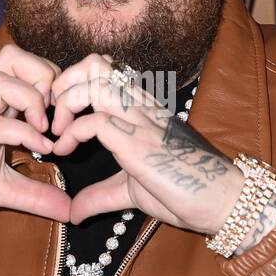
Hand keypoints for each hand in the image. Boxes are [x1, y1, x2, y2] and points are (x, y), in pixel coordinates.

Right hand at [0, 44, 70, 237]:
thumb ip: (36, 195)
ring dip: (34, 101)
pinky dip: (23, 133)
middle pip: (12, 56)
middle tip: (57, 114)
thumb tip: (70, 211)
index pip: (22, 64)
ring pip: (0, 81)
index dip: (51, 80)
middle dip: (44, 76)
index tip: (65, 116)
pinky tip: (40, 151)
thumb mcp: (1, 191)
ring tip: (48, 133)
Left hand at [48, 54, 243, 233]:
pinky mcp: (139, 143)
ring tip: (57, 130)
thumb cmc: (186, 192)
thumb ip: (101, 195)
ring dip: (66, 102)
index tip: (60, 114)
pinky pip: (96, 121)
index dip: (74, 82)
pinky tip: (65, 151)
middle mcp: (142, 106)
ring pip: (94, 83)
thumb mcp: (132, 191)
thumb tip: (74, 212)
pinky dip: (72, 133)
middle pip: (96, 63)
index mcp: (143, 108)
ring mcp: (142, 121)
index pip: (104, 70)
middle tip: (53, 115)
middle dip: (65, 82)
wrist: (222, 202)